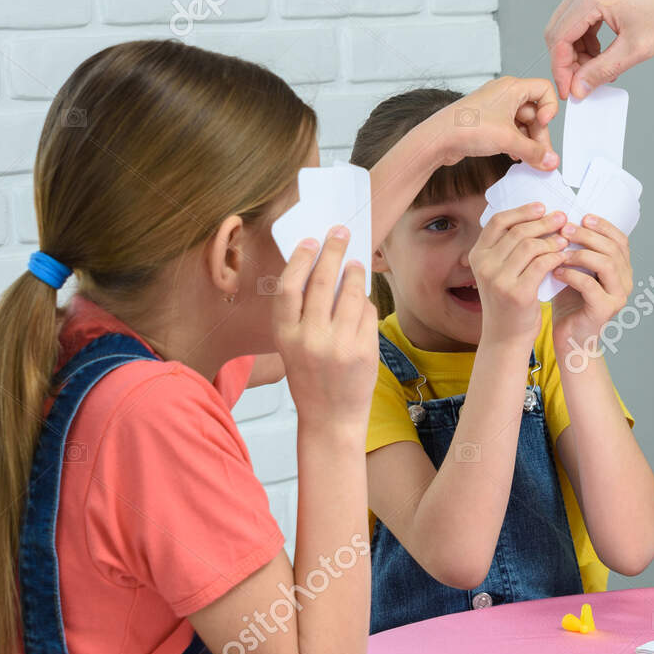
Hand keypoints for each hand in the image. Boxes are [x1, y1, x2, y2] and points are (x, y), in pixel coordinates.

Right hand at [274, 227, 378, 425]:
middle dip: (333, 251)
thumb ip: (303, 313)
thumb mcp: (293, 346)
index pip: (289, 286)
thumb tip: (323, 268)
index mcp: (285, 336)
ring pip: (351, 294)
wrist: (331, 419)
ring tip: (355, 264)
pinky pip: (368, 313)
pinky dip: (366, 303)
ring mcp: (339, 345)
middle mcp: (310, 339)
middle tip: (340, 234)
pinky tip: (363, 301)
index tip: (311, 241)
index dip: (300, 259)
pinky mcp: (364, 351)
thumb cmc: (310, 378)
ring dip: (355, 272)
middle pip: (322, 282)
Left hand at [430, 76, 560, 171]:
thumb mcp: (508, 140)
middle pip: (535, 112)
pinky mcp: (488, 122)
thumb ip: (534, 152)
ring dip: (528, 143)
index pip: (544, 90)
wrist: (438, 139)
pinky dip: (516, 143)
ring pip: (523, 124)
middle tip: (541, 156)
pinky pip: (510, 131)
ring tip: (528, 160)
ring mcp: (496, 108)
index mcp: (512, 87)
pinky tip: (514, 156)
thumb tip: (550, 160)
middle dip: (539, 135)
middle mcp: (505, 94)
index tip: (543, 125)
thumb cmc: (467, 127)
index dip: (549, 109)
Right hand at [469, 202, 570, 347]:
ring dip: (552, 239)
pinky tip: (564, 256)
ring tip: (565, 239)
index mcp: (477, 255)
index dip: (521, 211)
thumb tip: (536, 217)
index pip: (498, 221)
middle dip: (544, 222)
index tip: (542, 207)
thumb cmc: (507, 302)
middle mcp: (484, 265)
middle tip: (563, 218)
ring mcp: (499, 279)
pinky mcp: (517, 292)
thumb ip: (508, 248)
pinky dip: (556, 256)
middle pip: (518, 231)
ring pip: (531, 245)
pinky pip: (542, 264)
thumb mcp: (499, 272)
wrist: (505, 337)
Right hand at [545, 0, 653, 98]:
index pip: (559, 38)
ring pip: (567, 24)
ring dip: (577, 51)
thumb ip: (602, 71)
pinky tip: (602, 53)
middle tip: (583, 84)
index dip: (561, 70)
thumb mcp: (636, 49)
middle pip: (558, 30)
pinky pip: (580, 15)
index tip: (569, 91)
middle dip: (568, 62)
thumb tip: (579, 88)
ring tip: (598, 70)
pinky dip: (586, 37)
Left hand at [549, 214, 632, 348]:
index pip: (620, 240)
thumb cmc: (570, 303)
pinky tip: (556, 271)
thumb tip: (564, 221)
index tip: (582, 217)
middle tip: (565, 230)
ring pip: (605, 263)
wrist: (570, 338)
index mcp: (622, 269)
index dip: (603, 226)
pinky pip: (590, 285)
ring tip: (559, 251)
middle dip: (587, 236)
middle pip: (613, 248)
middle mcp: (625, 281)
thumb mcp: (575, 270)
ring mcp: (618, 296)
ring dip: (580, 253)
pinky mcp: (604, 309)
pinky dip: (571, 274)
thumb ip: (577, 250)